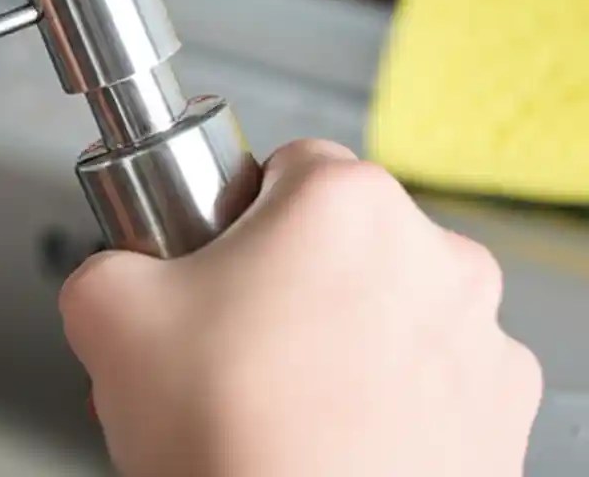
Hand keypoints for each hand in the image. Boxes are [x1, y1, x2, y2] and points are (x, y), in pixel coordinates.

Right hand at [60, 139, 541, 476]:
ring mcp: (477, 334)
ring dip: (341, 335)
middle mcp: (432, 254)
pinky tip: (331, 432)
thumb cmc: (233, 438)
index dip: (233, 218)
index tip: (215, 265)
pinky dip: (389, 395)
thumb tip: (117, 271)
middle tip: (233, 345)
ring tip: (279, 398)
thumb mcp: (104, 312)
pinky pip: (431, 375)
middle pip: (339, 238)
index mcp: (344, 203)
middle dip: (286, 281)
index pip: (281, 166)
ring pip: (388, 306)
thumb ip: (106, 258)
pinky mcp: (499, 407)